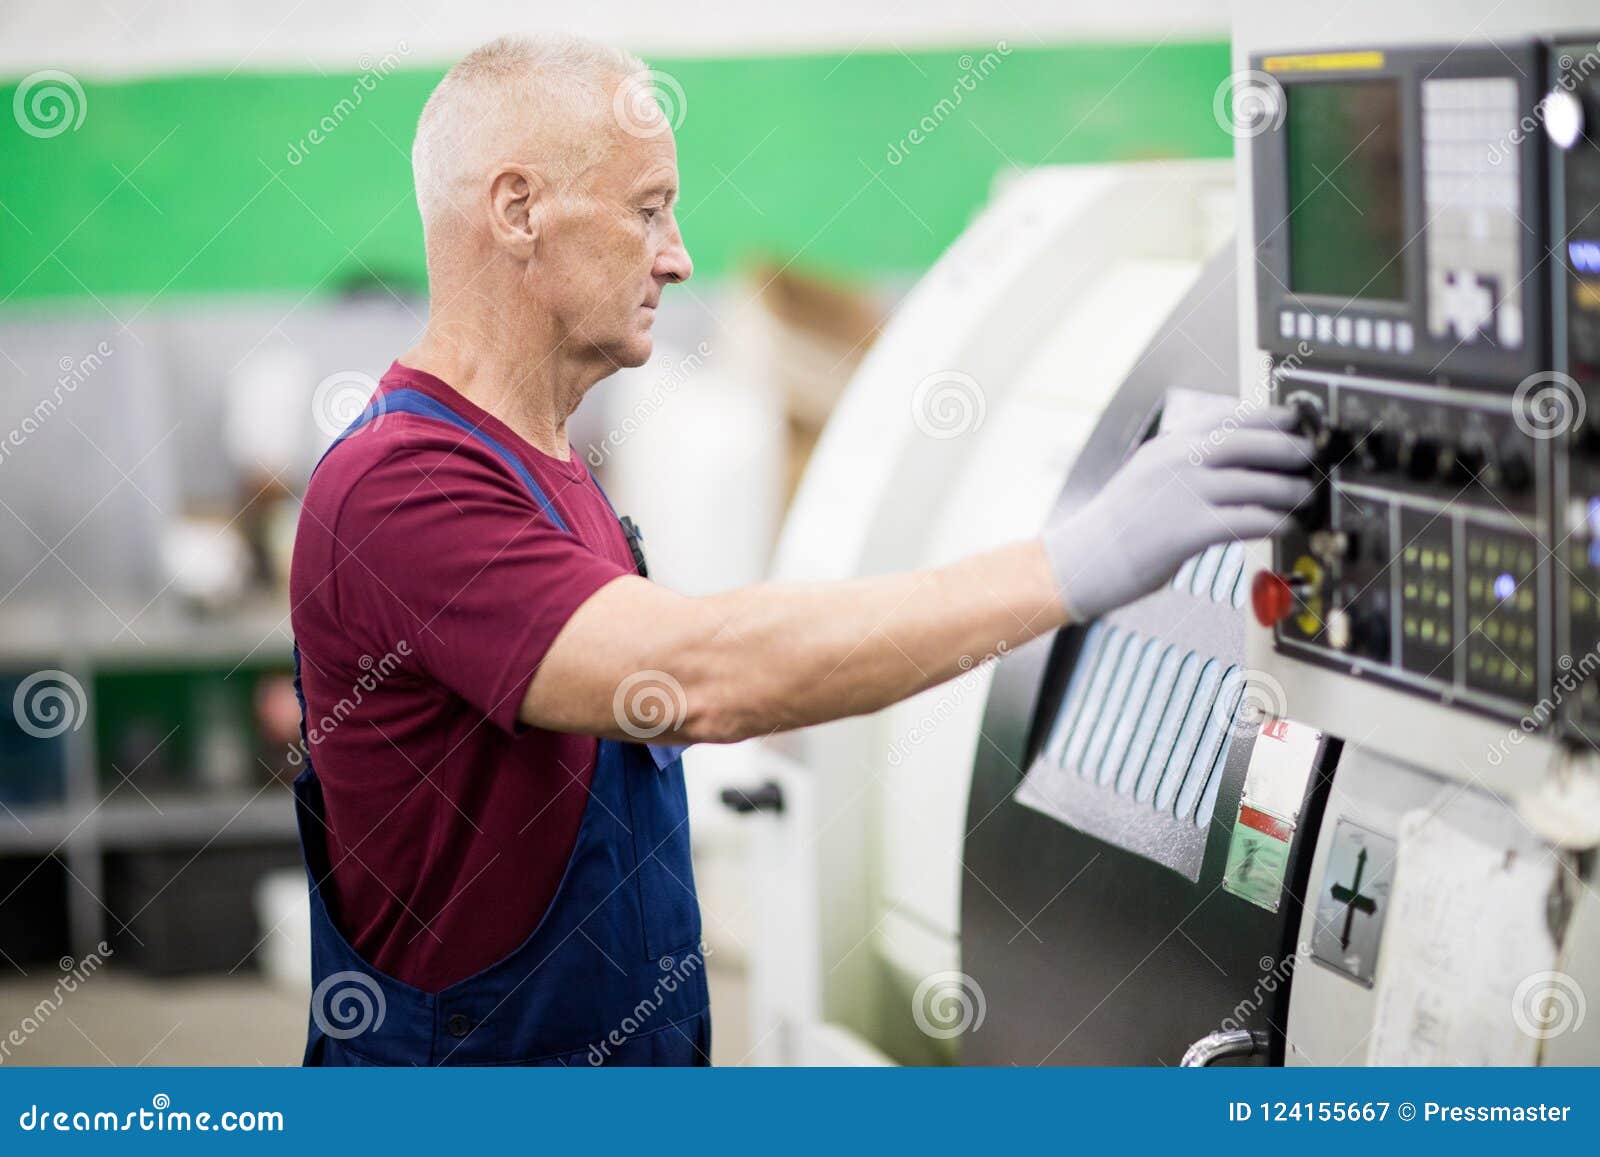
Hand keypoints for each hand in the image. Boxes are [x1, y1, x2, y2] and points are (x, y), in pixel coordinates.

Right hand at [1043, 396, 1312, 621]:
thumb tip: (1235, 458)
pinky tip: (1284, 526)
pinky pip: (1243, 520)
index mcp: (1168, 445)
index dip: (1268, 415)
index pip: (1227, 416)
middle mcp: (1175, 462)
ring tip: (1305, 497)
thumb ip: (1186, 461)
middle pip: (1246, 442)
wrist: (1080, 560)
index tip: (1295, 419)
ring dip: (1288, 489)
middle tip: (1311, 455)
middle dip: (1287, 447)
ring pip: (1252, 482)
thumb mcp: (1147, 475)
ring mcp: (1180, 495)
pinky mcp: (1184, 531)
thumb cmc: (1117, 526)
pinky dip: (1272, 521)